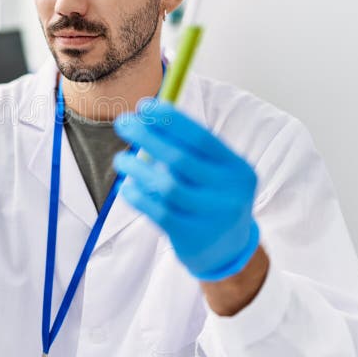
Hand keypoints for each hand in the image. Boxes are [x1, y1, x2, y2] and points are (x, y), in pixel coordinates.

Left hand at [113, 99, 259, 280]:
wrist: (228, 250)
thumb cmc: (211, 197)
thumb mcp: (213, 172)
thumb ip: (187, 149)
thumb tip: (147, 116)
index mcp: (236, 168)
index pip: (200, 137)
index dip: (170, 119)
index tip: (144, 106)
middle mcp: (229, 192)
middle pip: (180, 158)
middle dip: (147, 136)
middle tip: (123, 123)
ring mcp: (212, 217)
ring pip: (166, 186)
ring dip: (137, 168)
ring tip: (121, 160)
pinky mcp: (193, 237)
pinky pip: (158, 211)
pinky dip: (138, 196)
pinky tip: (126, 187)